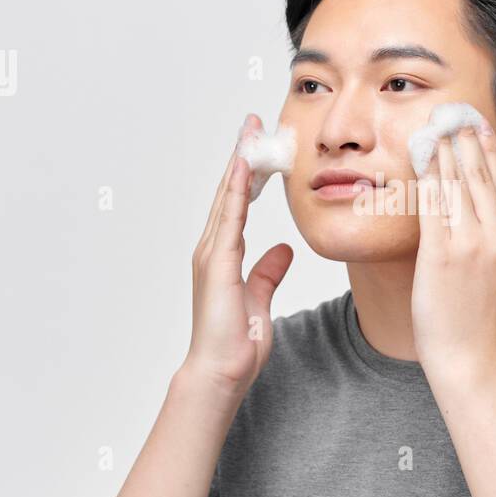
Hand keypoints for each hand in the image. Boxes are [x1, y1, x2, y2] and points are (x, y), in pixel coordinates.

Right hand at [183, 113, 293, 402]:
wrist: (220, 374)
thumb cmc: (235, 345)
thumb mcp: (261, 300)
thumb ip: (268, 272)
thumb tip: (284, 250)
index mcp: (223, 256)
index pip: (237, 204)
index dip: (246, 173)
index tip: (258, 145)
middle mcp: (212, 249)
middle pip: (228, 191)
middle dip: (241, 155)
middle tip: (254, 122)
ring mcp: (211, 255)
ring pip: (226, 197)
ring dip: (239, 162)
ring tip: (250, 130)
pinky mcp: (218, 264)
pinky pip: (229, 217)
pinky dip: (235, 189)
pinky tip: (244, 166)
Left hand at [411, 118, 495, 380]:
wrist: (472, 365)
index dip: (489, 154)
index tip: (478, 131)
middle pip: (481, 176)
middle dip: (466, 141)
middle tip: (453, 114)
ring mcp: (470, 243)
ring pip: (457, 183)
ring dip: (445, 151)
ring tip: (435, 127)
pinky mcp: (440, 253)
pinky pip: (434, 204)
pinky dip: (428, 177)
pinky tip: (422, 159)